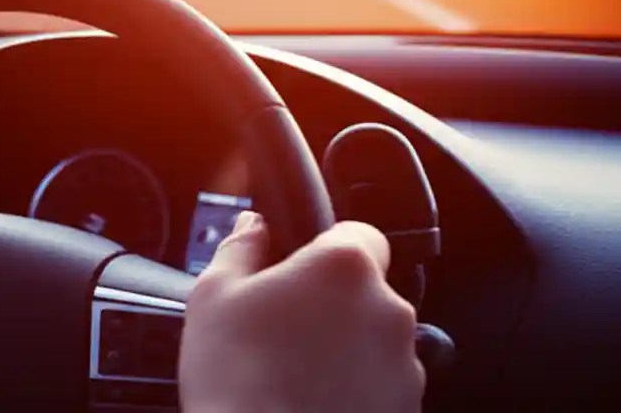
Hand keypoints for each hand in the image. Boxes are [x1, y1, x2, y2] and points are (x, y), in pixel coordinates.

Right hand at [178, 212, 423, 412]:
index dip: (326, 246)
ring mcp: (405, 366)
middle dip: (331, 304)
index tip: (300, 268)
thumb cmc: (236, 380)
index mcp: (344, 268)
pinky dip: (355, 390)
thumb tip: (251, 226)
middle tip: (283, 329)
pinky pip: (381, 386)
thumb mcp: (214, 298)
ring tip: (294, 374)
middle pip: (366, 290)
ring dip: (345, 349)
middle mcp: (388, 310)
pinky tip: (312, 402)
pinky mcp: (406, 410)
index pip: (359, 232)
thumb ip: (239, 248)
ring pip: (375, 341)